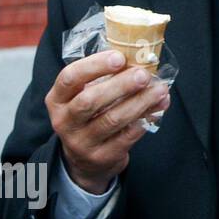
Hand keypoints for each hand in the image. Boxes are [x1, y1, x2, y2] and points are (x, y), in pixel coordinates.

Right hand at [45, 50, 170, 193]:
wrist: (85, 160)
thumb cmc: (90, 116)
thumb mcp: (85, 96)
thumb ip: (105, 78)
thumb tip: (141, 59)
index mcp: (57, 99)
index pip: (69, 78)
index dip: (94, 66)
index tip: (119, 57)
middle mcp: (64, 121)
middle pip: (90, 100)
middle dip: (120, 85)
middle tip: (144, 74)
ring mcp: (81, 142)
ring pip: (112, 119)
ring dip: (140, 102)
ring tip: (160, 89)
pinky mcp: (102, 156)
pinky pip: (127, 136)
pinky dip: (146, 119)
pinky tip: (159, 106)